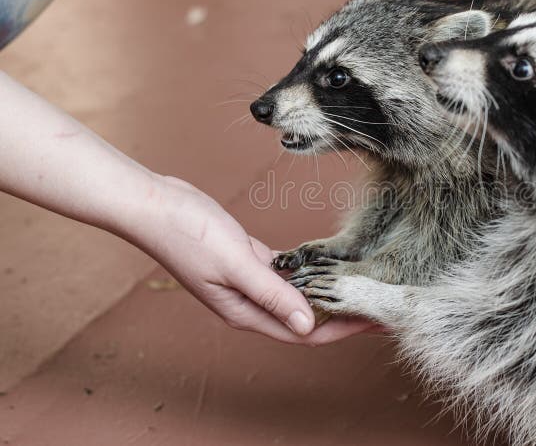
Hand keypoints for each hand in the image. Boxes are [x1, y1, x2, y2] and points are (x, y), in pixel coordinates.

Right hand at [129, 175, 375, 344]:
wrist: (154, 205)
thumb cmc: (187, 233)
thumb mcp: (236, 264)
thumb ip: (272, 295)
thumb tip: (308, 325)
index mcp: (245, 312)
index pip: (305, 333)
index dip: (343, 329)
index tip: (374, 321)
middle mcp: (249, 303)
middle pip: (306, 318)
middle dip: (342, 314)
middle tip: (377, 303)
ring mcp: (247, 282)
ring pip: (297, 296)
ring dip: (326, 293)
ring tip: (359, 286)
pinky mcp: (247, 260)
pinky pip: (284, 274)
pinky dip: (306, 272)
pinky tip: (326, 265)